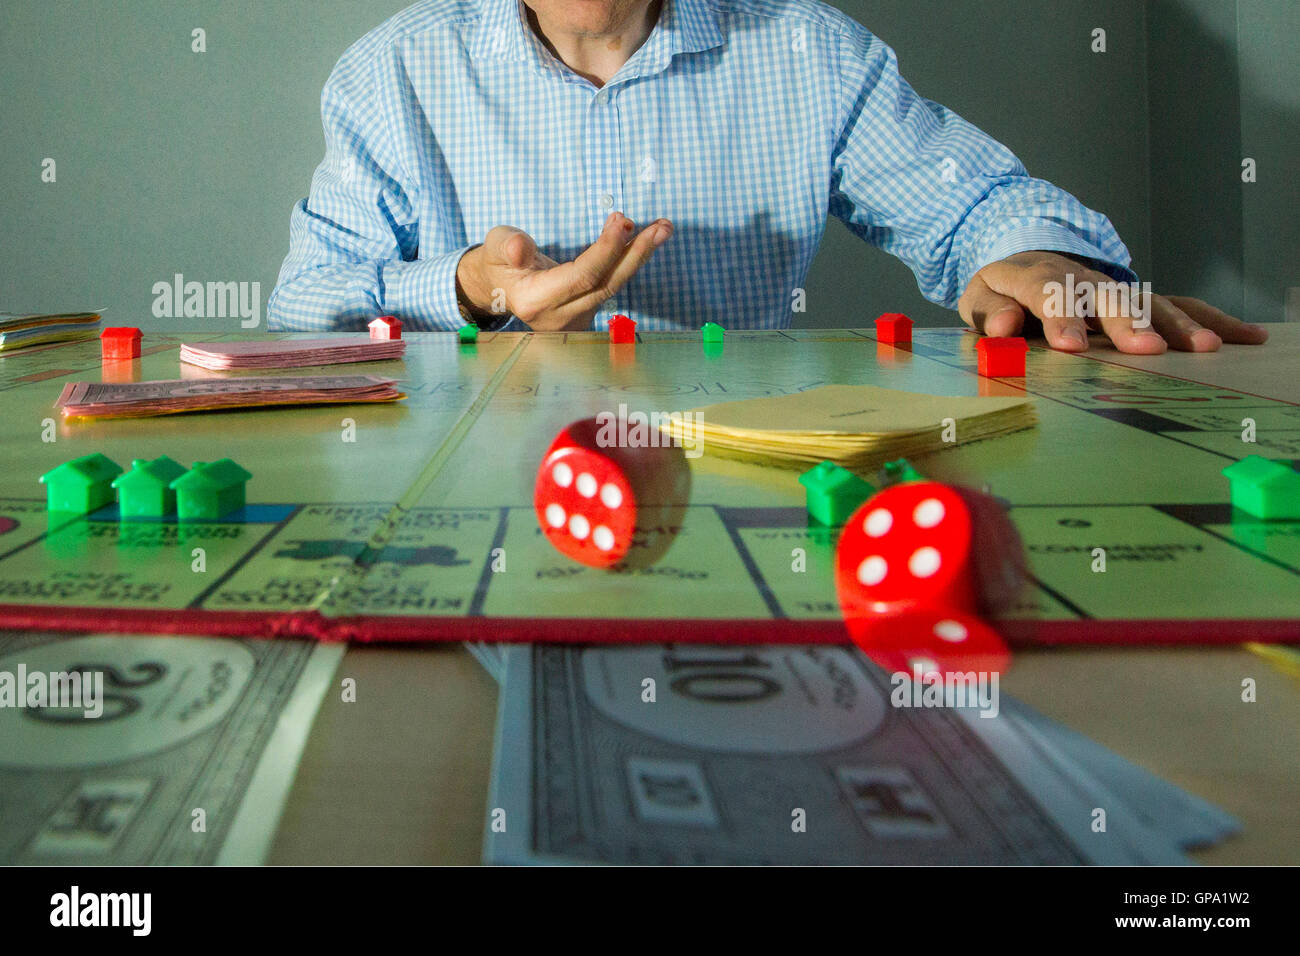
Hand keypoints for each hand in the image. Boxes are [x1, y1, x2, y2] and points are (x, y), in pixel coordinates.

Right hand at [456, 212, 671, 330]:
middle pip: (606, 285)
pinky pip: (612, 286)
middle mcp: (559, 317)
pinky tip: (646, 240)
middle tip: (661, 226)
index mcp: (535, 301)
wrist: (501, 287)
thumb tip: (517, 248)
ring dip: (640, 256)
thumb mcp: (495, 246)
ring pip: (614, 287)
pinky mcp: (586, 314)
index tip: (623, 222)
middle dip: (636, 253)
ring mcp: (575, 320)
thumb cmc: (499, 261)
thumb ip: (506, 244)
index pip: (581, 276)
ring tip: (662, 228)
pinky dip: (629, 262)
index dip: (605, 251)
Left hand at [958, 251, 1268, 354]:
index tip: (1071, 346)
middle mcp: (1084, 278)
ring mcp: (1115, 288)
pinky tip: (1245, 337)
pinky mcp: (1139, 299)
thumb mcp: (980, 297)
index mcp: (1037, 276)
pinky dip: (1210, 319)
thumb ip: (989, 312)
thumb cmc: (1002, 290)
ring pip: (1150, 301)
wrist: (1026, 259)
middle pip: (1108, 296)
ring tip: (1202, 349)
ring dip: (1176, 324)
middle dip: (1128, 322)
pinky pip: (1177, 306)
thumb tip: (1004, 326)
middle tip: (1146, 350)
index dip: (1061, 318)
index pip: (1050, 293)